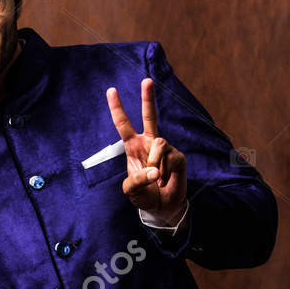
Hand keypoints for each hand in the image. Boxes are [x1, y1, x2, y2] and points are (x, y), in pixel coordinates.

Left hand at [107, 79, 186, 224]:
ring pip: (159, 144)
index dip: (117, 108)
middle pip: (149, 116)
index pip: (123, 125)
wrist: (162, 208)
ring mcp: (165, 149)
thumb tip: (154, 170)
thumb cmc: (144, 195)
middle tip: (146, 80)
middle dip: (148, 98)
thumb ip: (137, 180)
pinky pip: (171, 158)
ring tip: (156, 179)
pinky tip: (165, 181)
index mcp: (134, 147)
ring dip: (155, 163)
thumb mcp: (131, 190)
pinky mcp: (178, 158)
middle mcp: (149, 144)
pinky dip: (165, 173)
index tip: (111, 90)